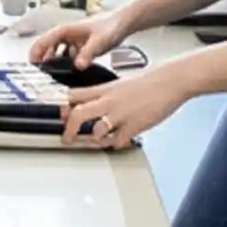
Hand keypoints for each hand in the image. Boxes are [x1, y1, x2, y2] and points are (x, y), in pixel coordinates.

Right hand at [28, 13, 126, 68]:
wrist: (122, 23)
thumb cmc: (110, 26)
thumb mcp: (98, 41)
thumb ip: (88, 53)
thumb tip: (78, 65)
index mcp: (64, 31)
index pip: (42, 41)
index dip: (34, 54)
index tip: (31, 67)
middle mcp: (65, 35)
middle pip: (46, 48)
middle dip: (41, 61)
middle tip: (41, 76)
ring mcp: (71, 40)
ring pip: (55, 53)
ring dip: (53, 63)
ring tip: (53, 77)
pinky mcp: (78, 46)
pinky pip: (66, 56)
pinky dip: (64, 64)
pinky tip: (70, 73)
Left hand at [62, 67, 189, 148]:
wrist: (169, 82)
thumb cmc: (148, 82)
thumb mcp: (120, 84)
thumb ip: (105, 94)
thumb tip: (92, 103)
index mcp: (104, 89)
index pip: (74, 95)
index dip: (61, 105)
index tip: (57, 115)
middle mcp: (109, 101)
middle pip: (78, 114)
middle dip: (69, 129)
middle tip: (66, 138)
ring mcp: (121, 114)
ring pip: (96, 131)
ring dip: (93, 140)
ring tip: (94, 142)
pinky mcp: (134, 126)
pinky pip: (118, 141)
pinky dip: (115, 144)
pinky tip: (117, 141)